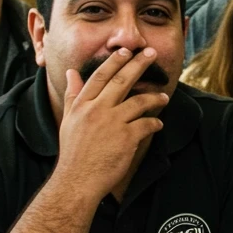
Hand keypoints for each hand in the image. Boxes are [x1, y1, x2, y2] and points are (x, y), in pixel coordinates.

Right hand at [54, 48, 167, 202]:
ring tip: (163, 97)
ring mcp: (112, 123)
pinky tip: (158, 123)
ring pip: (139, 101)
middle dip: (138, 64)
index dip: (114, 62)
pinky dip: (155, 122)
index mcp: (82, 105)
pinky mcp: (126, 138)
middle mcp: (96, 110)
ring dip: (154, 97)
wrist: (77, 182)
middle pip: (121, 81)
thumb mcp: (69, 120)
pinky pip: (147, 124)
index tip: (126, 50)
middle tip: (151, 53)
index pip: (100, 76)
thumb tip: (71, 72)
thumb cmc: (73, 152)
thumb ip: (73, 95)